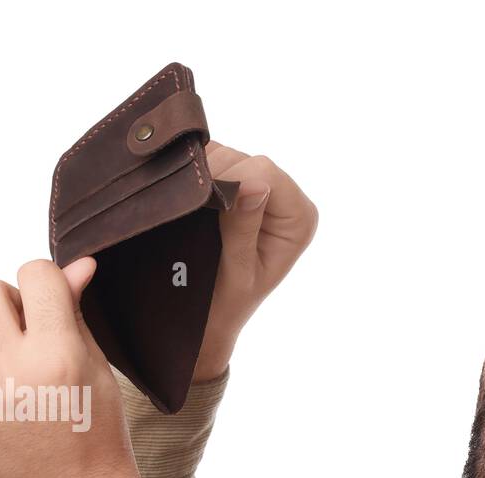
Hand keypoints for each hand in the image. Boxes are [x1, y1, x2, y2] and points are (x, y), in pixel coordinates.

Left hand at [0, 257, 152, 477]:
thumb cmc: (99, 439)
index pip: (35, 275)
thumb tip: (76, 266)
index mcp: (58, 357)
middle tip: (27, 335)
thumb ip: (77, 316)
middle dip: (6, 304)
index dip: (46, 283)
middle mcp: (11, 374)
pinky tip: (3, 408)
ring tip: (18, 380)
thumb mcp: (99, 372)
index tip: (52, 302)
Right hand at [192, 144, 318, 380]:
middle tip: (193, 218)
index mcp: (299, 218)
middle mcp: (286, 197)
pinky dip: (193, 173)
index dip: (231, 182)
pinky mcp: (236, 181)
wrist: (207, 316)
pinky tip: (184, 199)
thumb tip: (255, 185)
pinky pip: (212, 158)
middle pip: (245, 159)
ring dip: (200, 177)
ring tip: (189, 215)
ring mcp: (261, 186)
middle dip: (214, 182)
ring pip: (225, 154)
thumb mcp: (237, 272)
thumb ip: (244, 228)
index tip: (205, 211)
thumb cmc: (225, 303)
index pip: (266, 172)